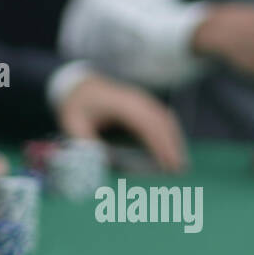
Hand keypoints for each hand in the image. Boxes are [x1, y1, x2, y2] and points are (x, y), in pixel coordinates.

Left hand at [56, 72, 188, 171]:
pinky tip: (174, 149)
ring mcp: (143, 100)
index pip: (145, 123)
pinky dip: (170, 133)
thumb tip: (99, 163)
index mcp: (120, 104)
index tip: (167, 163)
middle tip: (180, 170)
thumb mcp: (73, 123)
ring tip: (180, 164)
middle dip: (171, 145)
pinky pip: (162, 118)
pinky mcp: (145, 104)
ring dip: (174, 140)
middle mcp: (136, 99)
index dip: (158, 143)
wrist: (80, 84)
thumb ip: (85, 143)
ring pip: (165, 119)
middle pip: (160, 122)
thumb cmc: (77, 105)